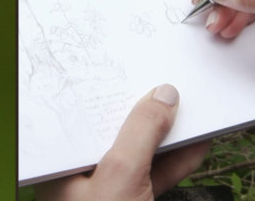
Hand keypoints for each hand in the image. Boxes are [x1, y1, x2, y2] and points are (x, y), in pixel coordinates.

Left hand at [34, 84, 208, 200]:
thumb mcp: (119, 177)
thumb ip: (140, 134)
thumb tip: (162, 96)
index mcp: (59, 161)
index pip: (81, 112)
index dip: (104, 88)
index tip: (127, 66)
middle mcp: (78, 171)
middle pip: (111, 128)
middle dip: (141, 108)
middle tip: (161, 81)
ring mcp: (106, 188)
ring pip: (137, 150)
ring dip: (165, 132)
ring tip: (188, 108)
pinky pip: (154, 173)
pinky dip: (176, 160)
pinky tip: (195, 144)